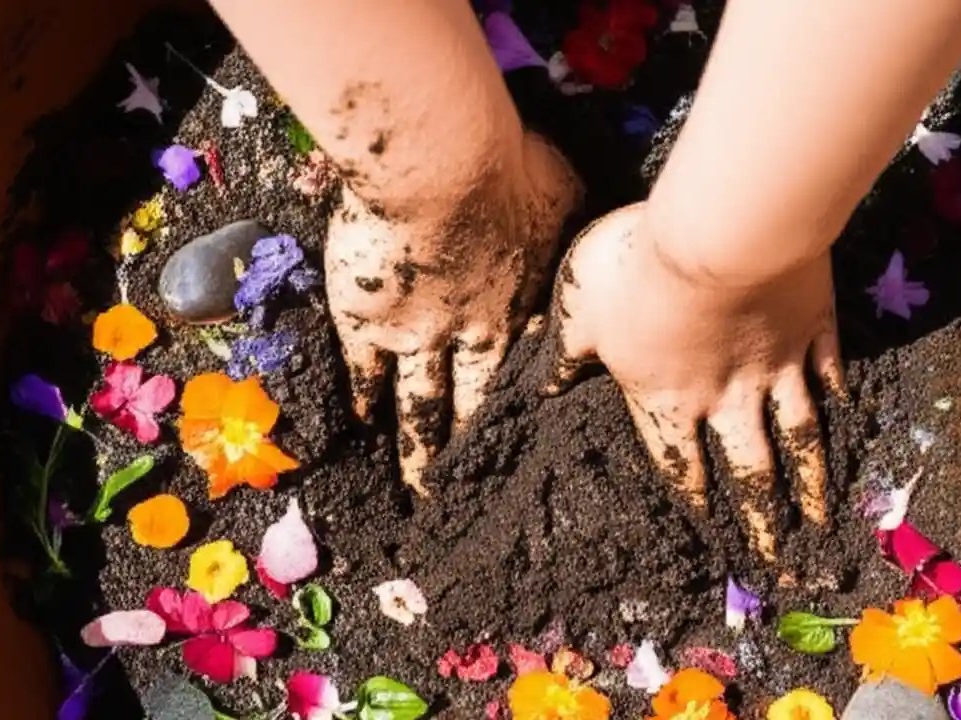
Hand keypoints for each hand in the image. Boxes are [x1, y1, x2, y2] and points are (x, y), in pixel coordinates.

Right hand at [326, 133, 578, 494]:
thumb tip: (597, 212)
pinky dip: (365, 398)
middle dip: (474, 446)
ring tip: (419, 488)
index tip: (527, 431)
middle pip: (474, 403)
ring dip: (420, 449)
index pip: (527, 367)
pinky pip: (366, 372)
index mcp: (522, 307)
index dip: (526, 401)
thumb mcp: (568, 193)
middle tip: (475, 483)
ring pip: (420, 406)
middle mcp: (473, 335)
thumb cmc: (513, 172)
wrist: (442, 169)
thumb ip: (574, 216)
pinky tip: (363, 422)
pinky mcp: (367, 322)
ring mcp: (417, 334)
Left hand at [550, 203, 843, 560]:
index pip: (679, 459)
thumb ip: (568, 353)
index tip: (708, 527)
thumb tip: (546, 389)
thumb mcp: (580, 311)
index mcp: (667, 397)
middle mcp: (726, 396)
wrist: (721, 234)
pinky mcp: (813, 328)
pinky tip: (846, 417)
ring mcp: (777, 365)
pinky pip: (829, 374)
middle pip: (747, 468)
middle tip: (776, 559)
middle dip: (760, 517)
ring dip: (809, 481)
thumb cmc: (635, 272)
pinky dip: (837, 399)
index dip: (691, 493)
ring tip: (818, 519)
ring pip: (798, 435)